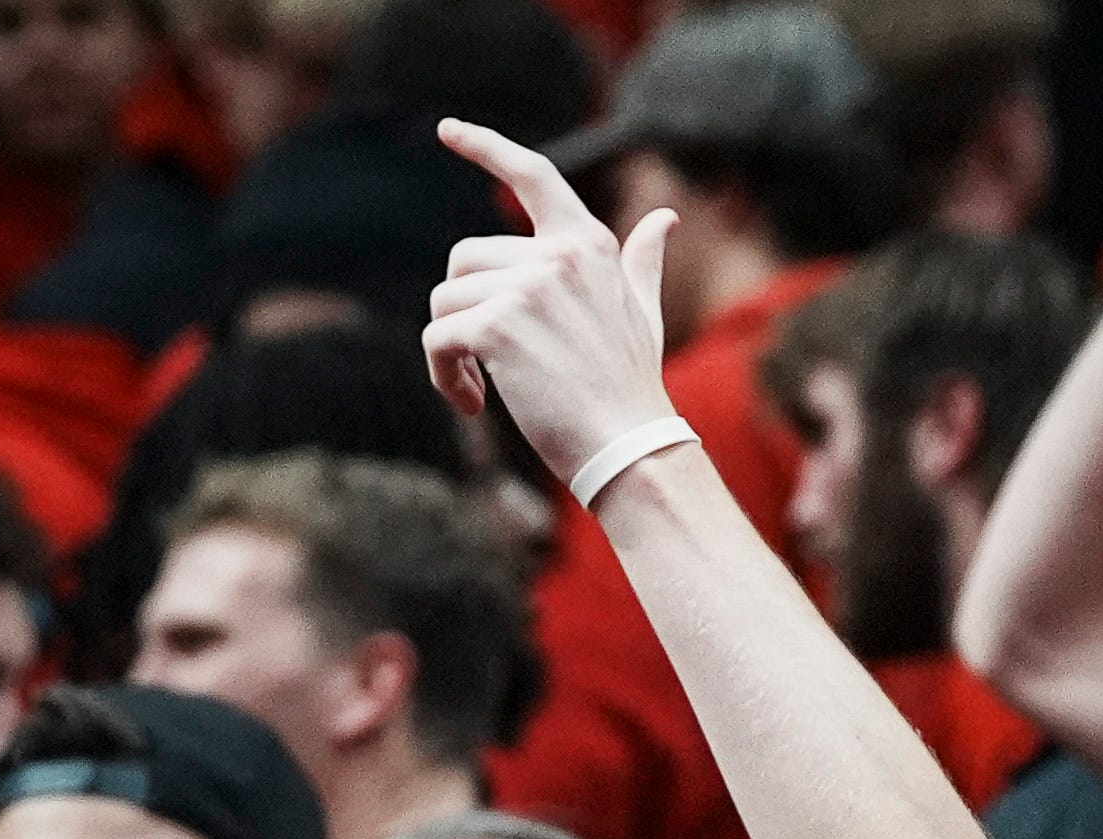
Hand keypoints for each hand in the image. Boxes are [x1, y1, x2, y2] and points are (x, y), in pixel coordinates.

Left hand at [421, 118, 682, 486]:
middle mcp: (558, 255)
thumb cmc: (630, 387)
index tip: (448, 129)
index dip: (487, 147)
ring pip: (444, 302)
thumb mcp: (642, 313)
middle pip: (464, 261)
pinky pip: (436, 338)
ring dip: (450, 350)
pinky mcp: (498, 327)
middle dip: (464, 312)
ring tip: (481, 389)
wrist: (629, 445)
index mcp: (587, 244)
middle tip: (485, 365)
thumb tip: (665, 218)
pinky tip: (471, 405)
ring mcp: (528, 287)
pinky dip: (441, 376)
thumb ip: (640, 262)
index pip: (534, 175)